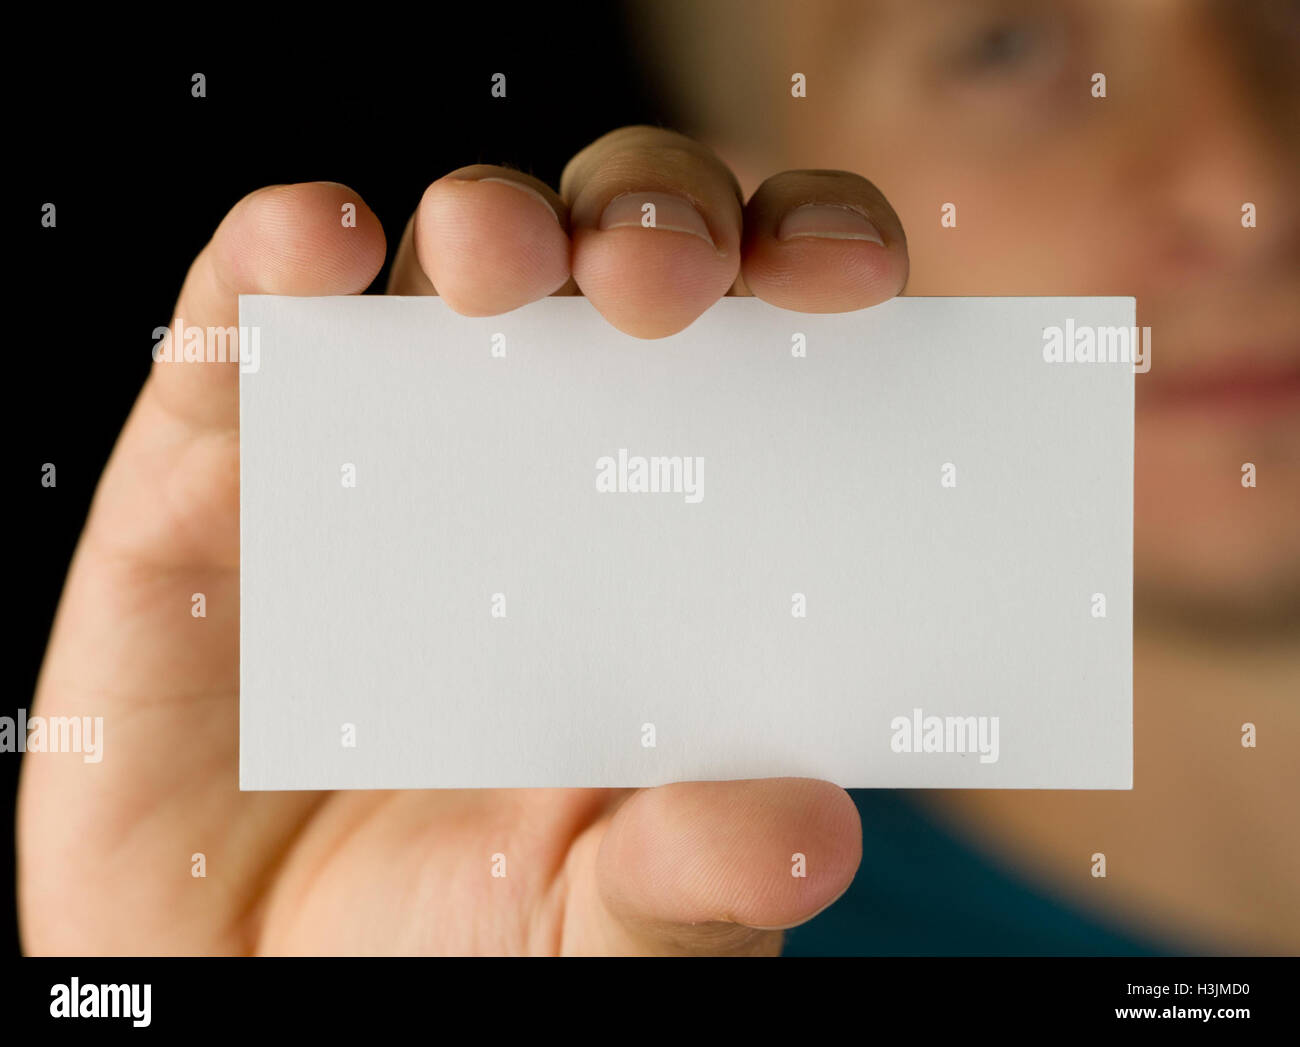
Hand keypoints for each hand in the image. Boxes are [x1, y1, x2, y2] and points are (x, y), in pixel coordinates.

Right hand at [20, 126, 907, 954]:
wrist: (254, 989)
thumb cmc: (459, 944)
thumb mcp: (598, 927)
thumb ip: (690, 880)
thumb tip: (804, 836)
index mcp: (669, 526)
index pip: (774, 340)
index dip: (814, 265)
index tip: (847, 280)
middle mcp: (542, 446)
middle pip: (625, 254)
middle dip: (656, 225)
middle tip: (664, 282)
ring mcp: (380, 436)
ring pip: (449, 255)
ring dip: (486, 222)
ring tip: (493, 258)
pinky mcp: (217, 459)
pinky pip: (244, 321)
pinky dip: (273, 261)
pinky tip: (311, 244)